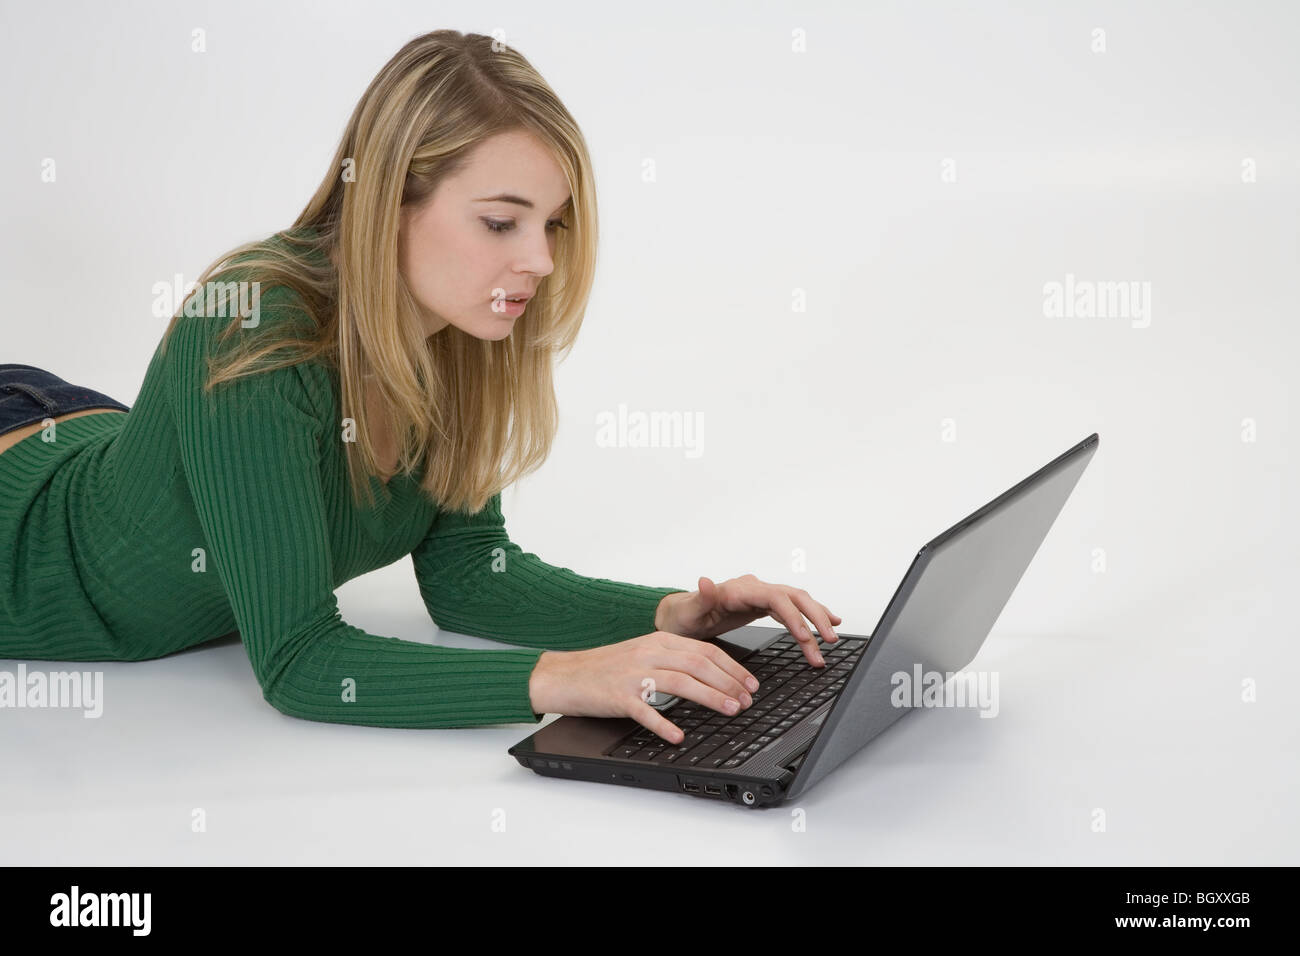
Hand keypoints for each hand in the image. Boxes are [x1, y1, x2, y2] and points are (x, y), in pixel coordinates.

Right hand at [527, 631, 760, 743]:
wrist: (564, 675)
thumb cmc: (604, 668)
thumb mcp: (642, 652)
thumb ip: (672, 657)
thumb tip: (710, 672)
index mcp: (657, 640)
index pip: (704, 650)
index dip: (732, 667)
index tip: (750, 683)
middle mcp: (648, 653)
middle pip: (698, 664)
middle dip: (729, 682)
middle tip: (747, 700)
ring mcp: (632, 674)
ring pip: (680, 682)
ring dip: (710, 697)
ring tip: (730, 710)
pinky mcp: (617, 696)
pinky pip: (645, 711)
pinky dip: (663, 724)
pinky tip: (678, 736)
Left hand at [655, 574, 841, 666]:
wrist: (680, 616)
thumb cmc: (683, 615)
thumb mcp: (688, 611)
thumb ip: (701, 597)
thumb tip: (704, 581)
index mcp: (739, 590)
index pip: (776, 598)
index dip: (794, 616)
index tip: (806, 637)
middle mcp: (753, 589)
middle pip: (793, 597)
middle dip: (815, 617)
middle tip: (829, 640)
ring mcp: (759, 596)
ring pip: (797, 603)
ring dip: (816, 620)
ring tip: (832, 639)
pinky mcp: (762, 605)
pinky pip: (792, 609)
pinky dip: (810, 617)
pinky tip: (827, 623)